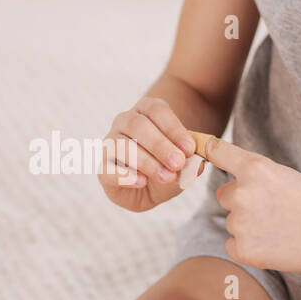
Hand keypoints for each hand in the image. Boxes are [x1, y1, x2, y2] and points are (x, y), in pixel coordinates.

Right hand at [98, 97, 205, 212]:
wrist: (148, 189)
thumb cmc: (166, 167)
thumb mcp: (184, 164)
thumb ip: (190, 162)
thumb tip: (198, 164)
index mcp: (146, 111)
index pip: (157, 110)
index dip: (174, 129)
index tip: (190, 149)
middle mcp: (125, 121)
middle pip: (138, 125)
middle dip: (160, 145)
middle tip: (178, 163)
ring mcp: (110, 142)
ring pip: (122, 145)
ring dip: (146, 161)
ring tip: (166, 176)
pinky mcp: (102, 166)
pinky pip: (108, 168)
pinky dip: (124, 175)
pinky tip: (141, 182)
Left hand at [201, 135, 300, 272]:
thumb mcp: (280, 174)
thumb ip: (248, 173)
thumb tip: (220, 186)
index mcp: (255, 168)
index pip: (217, 151)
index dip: (205, 148)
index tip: (195, 146)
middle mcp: (243, 193)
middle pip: (225, 196)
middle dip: (242, 202)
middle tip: (274, 209)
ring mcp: (242, 223)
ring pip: (232, 222)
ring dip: (248, 226)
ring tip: (279, 226)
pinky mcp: (244, 249)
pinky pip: (232, 245)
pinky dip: (247, 246)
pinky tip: (272, 242)